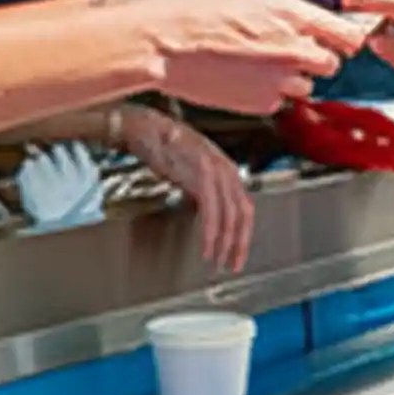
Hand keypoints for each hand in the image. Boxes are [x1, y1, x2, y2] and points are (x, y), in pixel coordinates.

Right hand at [113, 0, 371, 115]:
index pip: (347, 34)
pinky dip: (267, 93)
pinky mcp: (262, 103)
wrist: (160, 43)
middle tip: (291, 51)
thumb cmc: (190, 11)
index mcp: (292, 13)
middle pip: (332, 64)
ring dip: (292, 78)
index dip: (342, 37)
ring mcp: (280, 80)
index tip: (337, 38)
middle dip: (316, 59)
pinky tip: (243, 78)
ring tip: (260, 64)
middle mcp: (295, 49)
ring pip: (306, 86)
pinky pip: (278, 101)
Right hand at [118, 104, 254, 272]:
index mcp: (229, 171)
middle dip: (240, 243)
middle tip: (233, 265)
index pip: (244, 207)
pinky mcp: (201, 175)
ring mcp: (217, 172)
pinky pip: (211, 212)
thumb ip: (206, 190)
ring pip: (230, 216)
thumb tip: (210, 214)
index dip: (243, 234)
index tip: (237, 254)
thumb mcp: (194, 171)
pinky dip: (210, 233)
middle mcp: (228, 171)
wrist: (148, 128)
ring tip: (217, 262)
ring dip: (224, 243)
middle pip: (243, 214)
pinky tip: (206, 248)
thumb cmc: (167, 149)